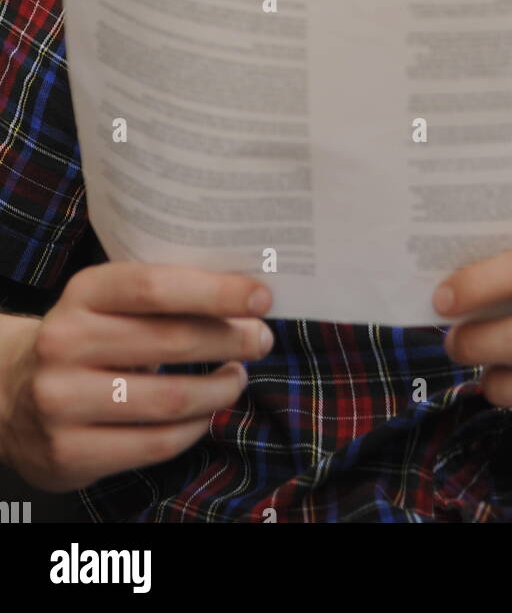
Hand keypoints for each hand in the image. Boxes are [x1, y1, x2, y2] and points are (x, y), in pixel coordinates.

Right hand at [0, 262, 275, 491]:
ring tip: (237, 378)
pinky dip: (194, 428)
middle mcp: (66, 342)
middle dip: (231, 340)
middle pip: (171, 341)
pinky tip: (206, 413)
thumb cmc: (86, 337)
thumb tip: (245, 298)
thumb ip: (163, 296)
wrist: (9, 394)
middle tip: (261, 339)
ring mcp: (63, 400)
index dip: (216, 291)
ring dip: (219, 389)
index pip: (156, 286)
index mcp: (83, 292)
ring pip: (169, 398)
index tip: (261, 297)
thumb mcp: (108, 302)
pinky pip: (155, 443)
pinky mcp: (70, 451)